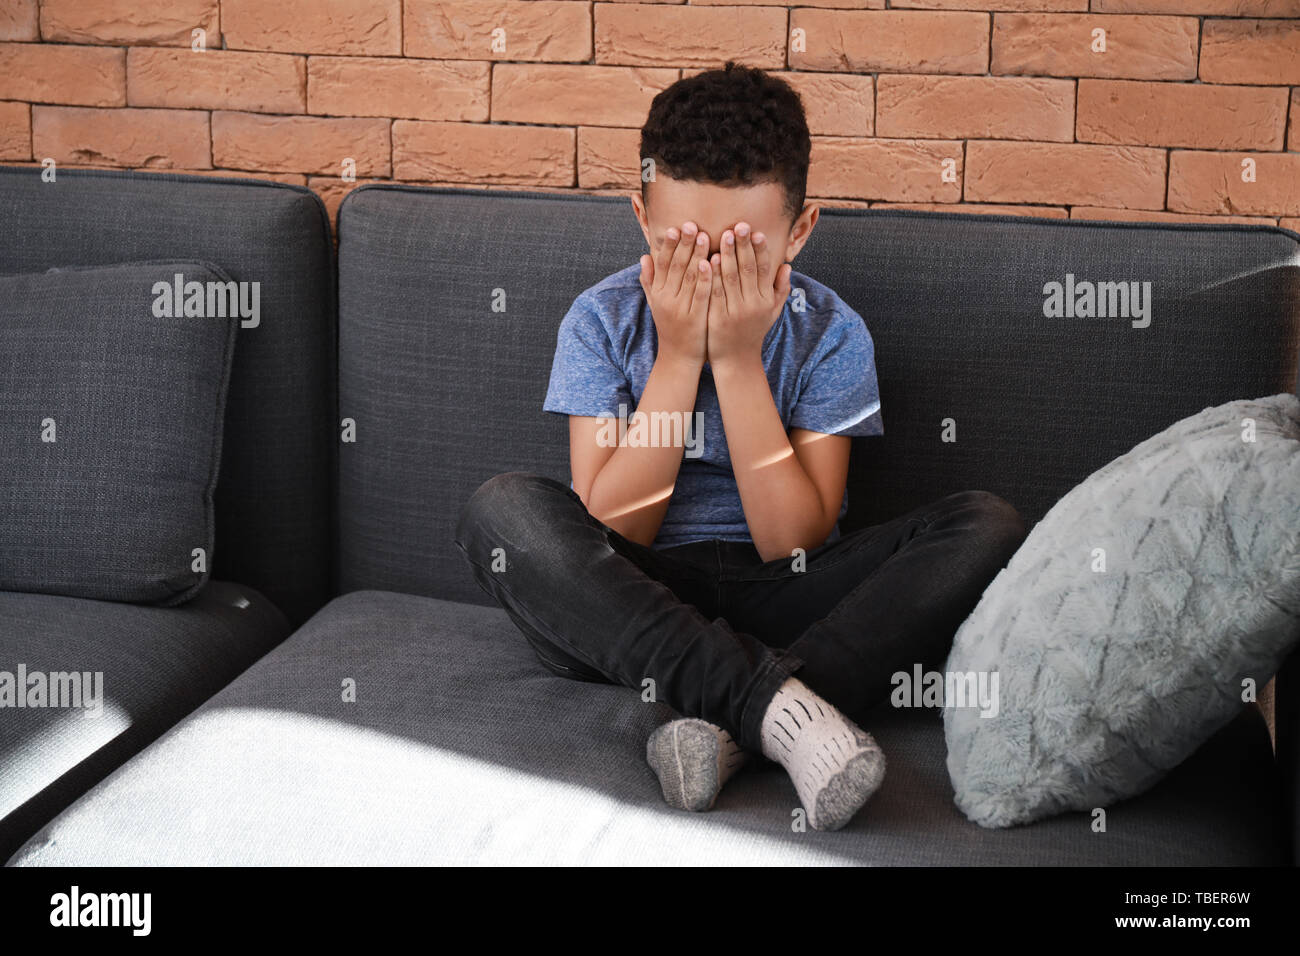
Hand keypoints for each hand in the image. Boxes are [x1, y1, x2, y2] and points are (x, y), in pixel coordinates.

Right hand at [639, 222, 712, 368]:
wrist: (678, 358)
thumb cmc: (671, 327)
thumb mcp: (656, 303)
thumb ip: (650, 280)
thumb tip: (644, 257)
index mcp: (658, 292)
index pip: (662, 263)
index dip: (669, 245)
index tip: (675, 227)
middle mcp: (666, 298)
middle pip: (675, 266)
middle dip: (683, 244)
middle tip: (692, 224)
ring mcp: (680, 308)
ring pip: (687, 277)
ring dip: (695, 255)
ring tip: (704, 235)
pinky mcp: (695, 317)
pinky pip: (700, 294)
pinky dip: (704, 278)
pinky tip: (710, 262)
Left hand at [706, 222, 790, 367]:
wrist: (737, 360)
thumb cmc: (753, 332)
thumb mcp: (772, 312)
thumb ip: (780, 289)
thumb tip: (787, 266)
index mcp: (766, 300)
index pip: (765, 270)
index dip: (761, 250)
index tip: (757, 232)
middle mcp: (753, 305)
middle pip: (748, 269)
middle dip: (744, 246)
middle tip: (739, 225)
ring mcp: (735, 311)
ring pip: (731, 278)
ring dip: (728, 255)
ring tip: (724, 235)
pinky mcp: (718, 317)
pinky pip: (715, 292)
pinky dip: (712, 275)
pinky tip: (708, 259)